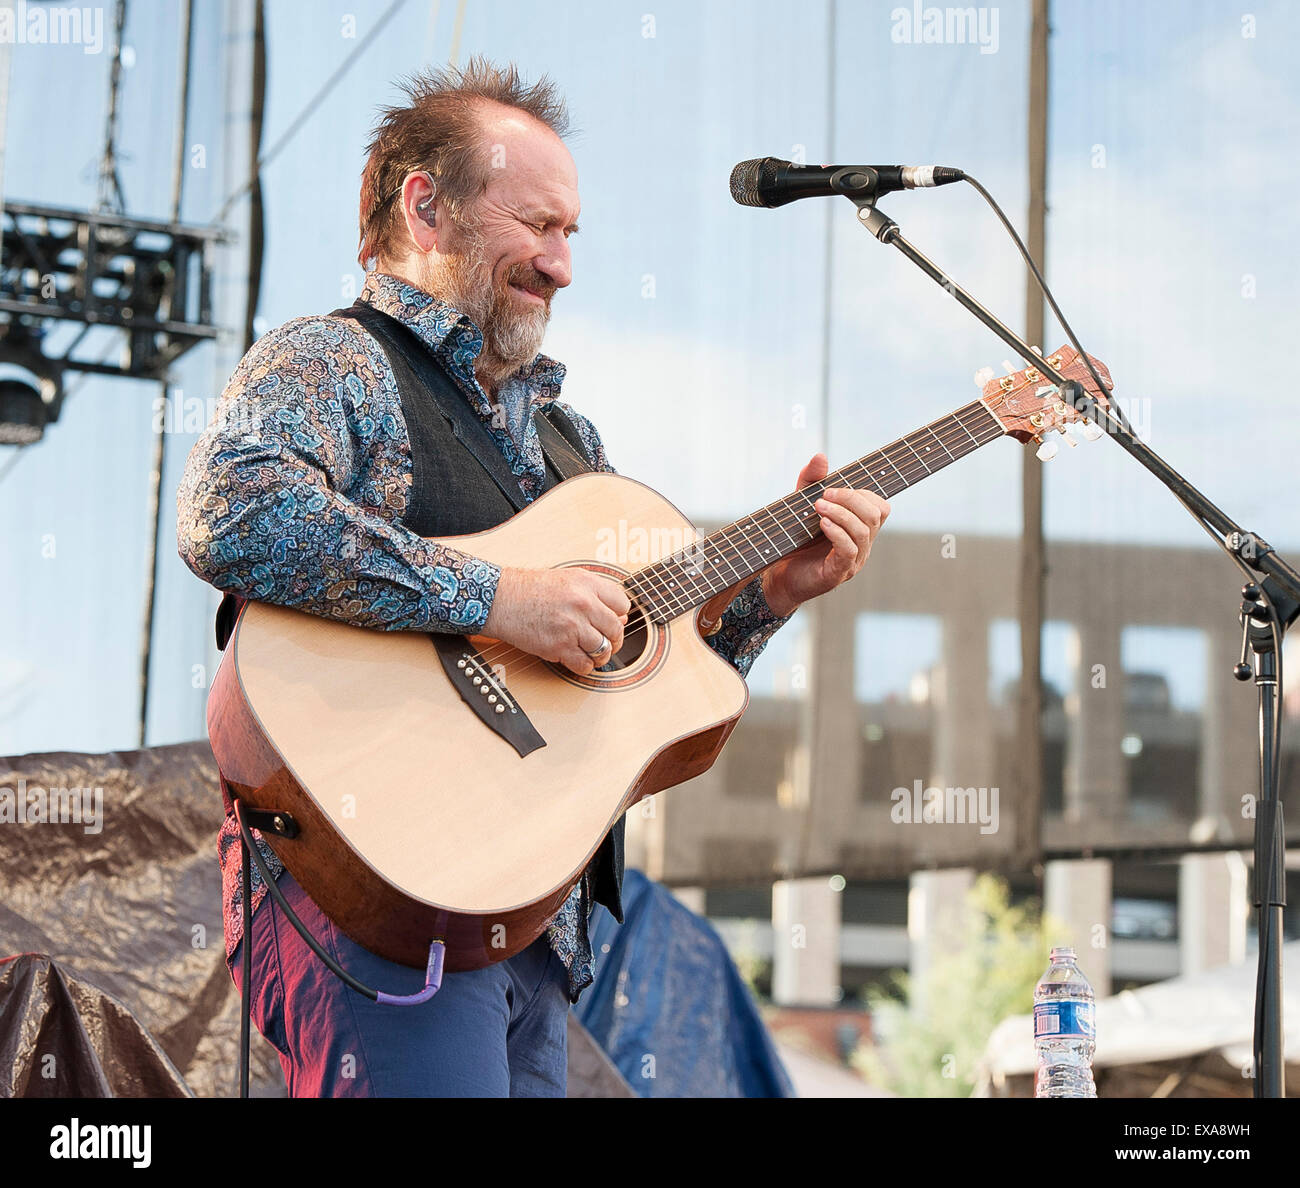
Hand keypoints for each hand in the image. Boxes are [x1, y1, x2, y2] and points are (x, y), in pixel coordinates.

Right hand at [484, 566, 630, 675]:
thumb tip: (622, 617)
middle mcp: (583, 604)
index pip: (623, 603)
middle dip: (614, 639)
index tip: (613, 620)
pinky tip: (579, 659)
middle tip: (606, 641)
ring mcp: (571, 626)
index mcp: (587, 584)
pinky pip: (585, 664)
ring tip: (592, 652)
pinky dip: (585, 667)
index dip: (620, 614)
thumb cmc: (532, 589)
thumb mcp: (569, 580)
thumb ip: (596, 594)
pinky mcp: (559, 646)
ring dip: (601, 655)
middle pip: (616, 629)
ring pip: (603, 649)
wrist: (502, 599)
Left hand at [761, 453, 889, 615]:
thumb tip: (820, 456)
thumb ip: (811, 481)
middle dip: (851, 499)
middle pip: (876, 515)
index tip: (832, 488)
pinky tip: (822, 524)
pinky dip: (837, 532)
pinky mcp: (839, 572)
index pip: (880, 507)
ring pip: (863, 531)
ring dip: (841, 514)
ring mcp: (853, 560)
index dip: (862, 493)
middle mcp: (862, 545)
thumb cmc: (794, 541)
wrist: (777, 576)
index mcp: (859, 528)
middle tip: (823, 495)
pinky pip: (849, 550)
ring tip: (818, 507)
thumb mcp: (801, 505)